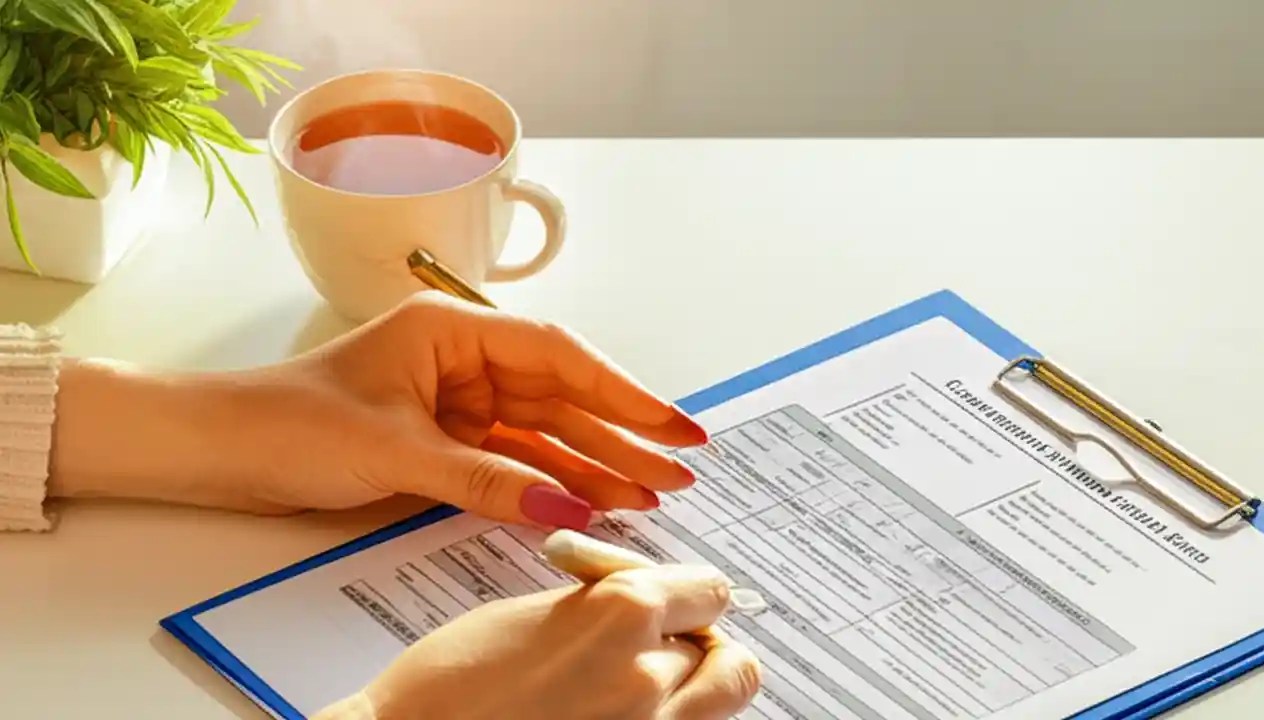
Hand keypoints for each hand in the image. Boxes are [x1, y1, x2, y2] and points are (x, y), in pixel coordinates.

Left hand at [48, 292, 706, 527]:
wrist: (224, 449)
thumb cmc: (291, 421)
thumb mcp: (396, 450)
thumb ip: (486, 480)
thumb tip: (567, 509)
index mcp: (455, 331)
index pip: (559, 355)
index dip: (624, 391)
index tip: (674, 424)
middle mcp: (466, 360)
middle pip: (563, 396)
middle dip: (623, 435)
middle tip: (680, 469)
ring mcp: (460, 402)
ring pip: (545, 433)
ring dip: (596, 464)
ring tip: (653, 495)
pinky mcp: (447, 440)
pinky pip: (515, 461)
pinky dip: (551, 483)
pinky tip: (592, 502)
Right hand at [314, 564, 760, 719]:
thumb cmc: (443, 687)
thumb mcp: (525, 615)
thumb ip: (596, 604)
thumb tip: (641, 604)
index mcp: (621, 615)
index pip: (710, 591)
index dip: (690, 594)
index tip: (674, 600)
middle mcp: (649, 678)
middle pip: (723, 653)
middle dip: (693, 645)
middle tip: (659, 647)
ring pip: (722, 700)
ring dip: (697, 688)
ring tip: (649, 687)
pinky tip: (620, 717)